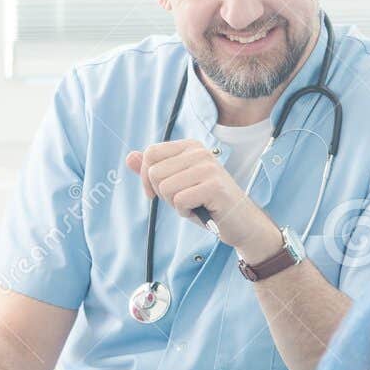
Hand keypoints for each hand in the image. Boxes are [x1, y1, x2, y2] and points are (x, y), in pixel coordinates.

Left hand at [125, 139, 281, 263]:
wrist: (241, 223)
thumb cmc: (206, 203)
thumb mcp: (176, 185)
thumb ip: (152, 170)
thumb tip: (128, 157)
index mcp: (189, 146)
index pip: (150, 154)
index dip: (146, 178)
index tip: (157, 193)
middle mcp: (199, 152)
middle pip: (154, 172)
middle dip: (163, 194)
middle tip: (185, 200)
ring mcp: (208, 167)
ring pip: (165, 187)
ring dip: (175, 204)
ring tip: (194, 204)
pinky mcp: (214, 186)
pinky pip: (180, 201)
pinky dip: (186, 212)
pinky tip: (201, 211)